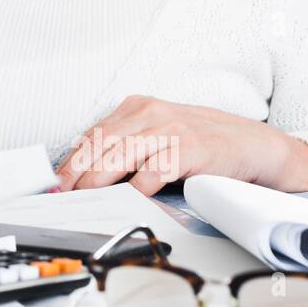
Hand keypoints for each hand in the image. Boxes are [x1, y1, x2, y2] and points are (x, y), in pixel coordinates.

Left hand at [54, 95, 307, 195]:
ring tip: (84, 197)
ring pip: (120, 155)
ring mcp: (170, 129)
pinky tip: (127, 199)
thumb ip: (128, 148)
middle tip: (62, 193)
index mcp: (138, 107)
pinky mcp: (189, 149)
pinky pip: (154, 171)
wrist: (253, 145)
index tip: (55, 182)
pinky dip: (138, 188)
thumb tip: (88, 175)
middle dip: (77, 172)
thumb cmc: (202, 143)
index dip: (71, 160)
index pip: (94, 134)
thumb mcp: (159, 135)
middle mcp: (150, 113)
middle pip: (101, 143)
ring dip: (98, 180)